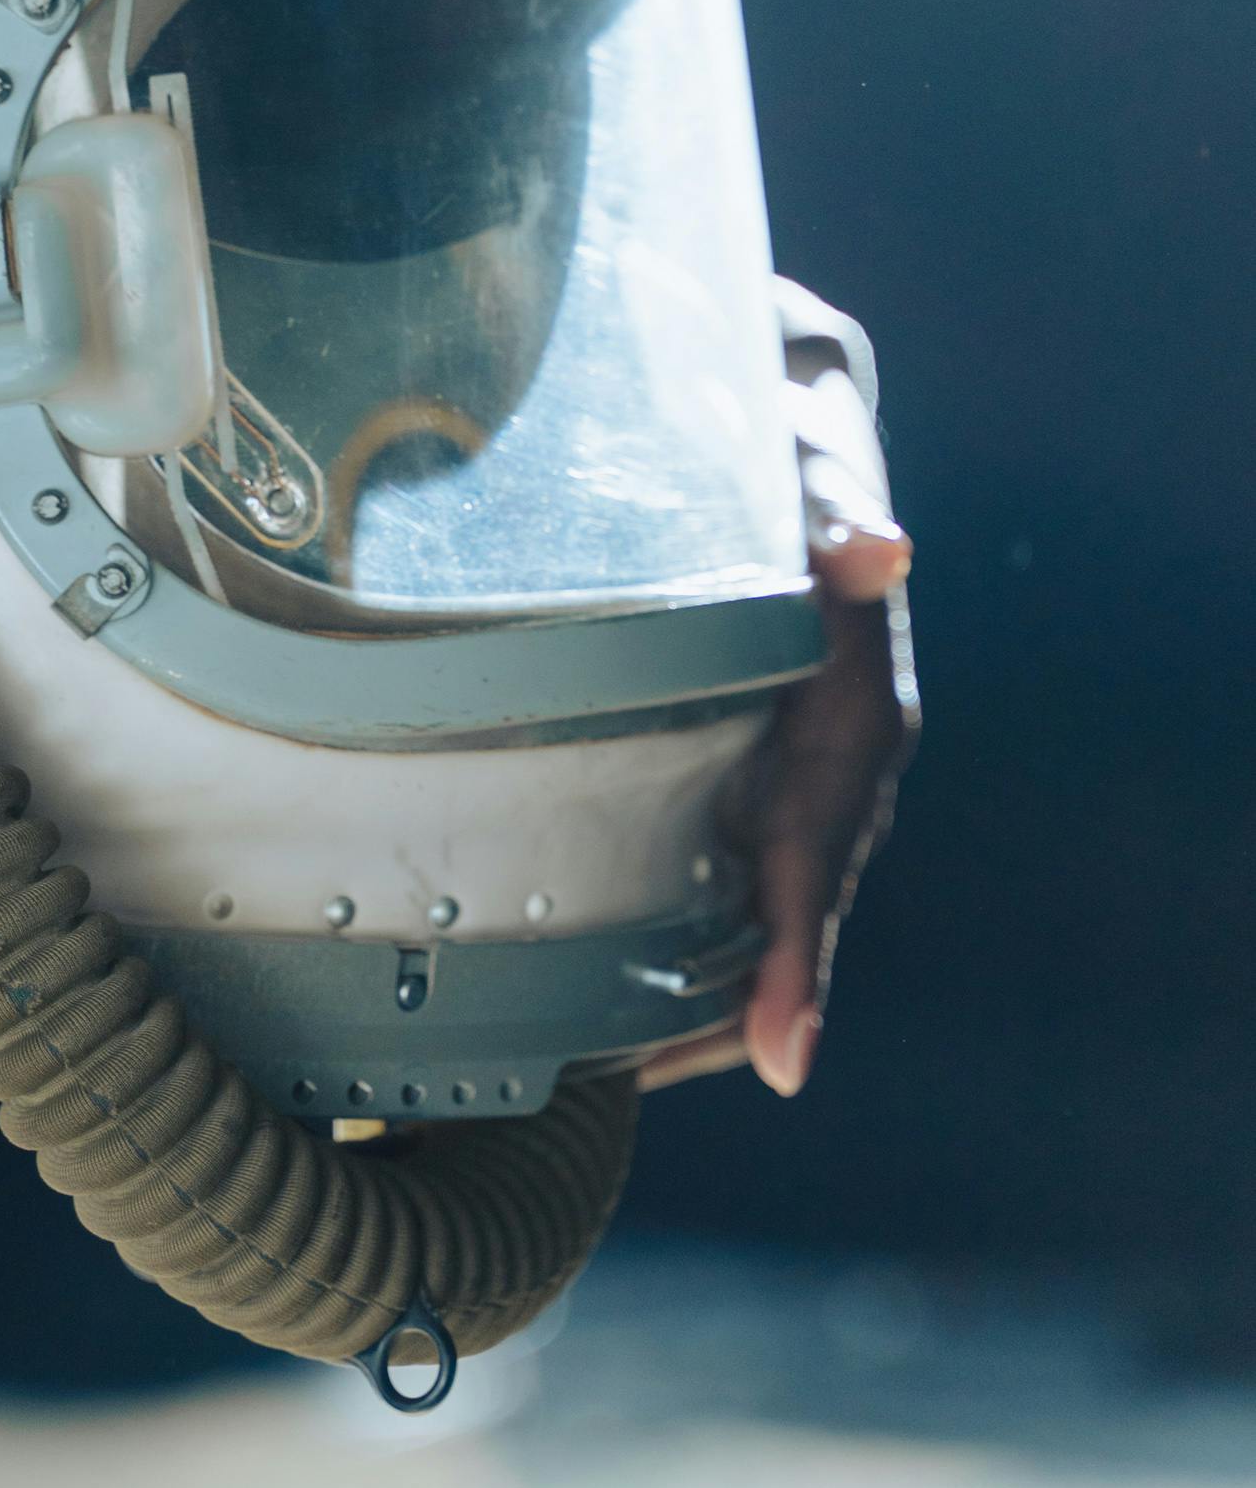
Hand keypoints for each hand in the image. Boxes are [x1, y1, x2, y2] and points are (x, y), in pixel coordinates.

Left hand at [641, 362, 918, 1099]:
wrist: (782, 404)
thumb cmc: (792, 429)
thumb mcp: (809, 441)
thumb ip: (835, 494)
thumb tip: (880, 552)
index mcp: (857, 699)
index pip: (827, 847)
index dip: (801, 954)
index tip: (780, 1059)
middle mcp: (837, 749)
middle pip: (789, 906)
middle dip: (728, 1004)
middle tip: (636, 1083)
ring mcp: (793, 758)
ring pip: (754, 898)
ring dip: (698, 983)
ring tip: (608, 1066)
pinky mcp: (745, 747)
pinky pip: (724, 857)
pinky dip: (680, 921)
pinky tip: (610, 969)